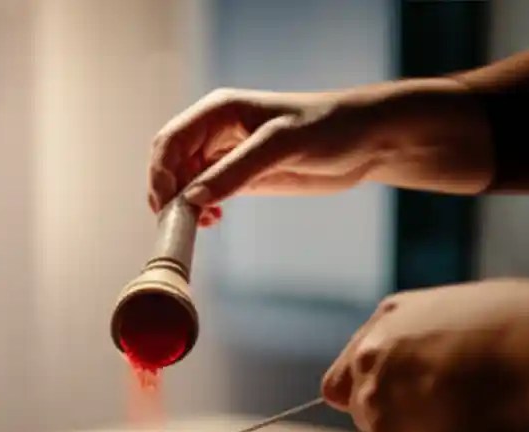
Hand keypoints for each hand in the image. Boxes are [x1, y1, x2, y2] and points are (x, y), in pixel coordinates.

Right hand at [148, 80, 493, 224]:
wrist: (368, 140)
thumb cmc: (329, 128)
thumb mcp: (279, 146)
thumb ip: (234, 172)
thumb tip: (190, 200)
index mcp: (218, 112)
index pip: (170, 141)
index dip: (160, 173)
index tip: (165, 204)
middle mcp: (216, 132)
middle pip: (171, 163)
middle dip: (167, 192)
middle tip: (178, 222)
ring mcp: (227, 155)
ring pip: (184, 182)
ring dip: (183, 205)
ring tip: (201, 224)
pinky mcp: (241, 176)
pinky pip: (205, 194)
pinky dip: (200, 210)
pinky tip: (213, 221)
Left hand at [321, 280, 528, 431]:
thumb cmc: (519, 324)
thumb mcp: (449, 313)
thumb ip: (411, 343)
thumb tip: (414, 369)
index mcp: (383, 324)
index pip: (342, 382)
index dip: (371, 399)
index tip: (395, 408)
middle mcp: (369, 360)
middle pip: (365, 415)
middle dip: (403, 419)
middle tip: (455, 405)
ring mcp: (377, 402)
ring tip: (471, 409)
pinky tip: (475, 428)